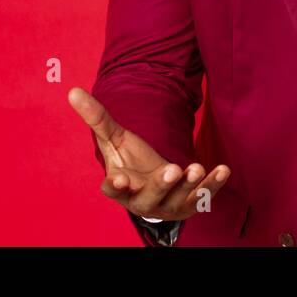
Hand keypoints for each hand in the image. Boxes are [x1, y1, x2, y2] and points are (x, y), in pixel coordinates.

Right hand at [68, 86, 231, 221]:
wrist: (155, 183)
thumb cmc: (130, 160)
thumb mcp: (114, 139)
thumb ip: (97, 118)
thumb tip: (72, 91)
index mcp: (120, 187)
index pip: (113, 190)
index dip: (116, 186)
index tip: (121, 178)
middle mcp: (142, 201)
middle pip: (149, 197)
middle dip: (160, 185)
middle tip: (172, 170)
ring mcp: (168, 205)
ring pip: (179, 199)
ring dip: (189, 185)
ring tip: (196, 168)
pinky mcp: (190, 204)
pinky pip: (204, 196)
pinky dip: (214, 184)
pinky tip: (223, 169)